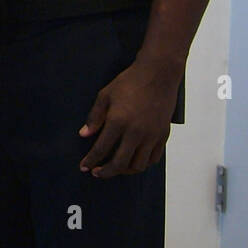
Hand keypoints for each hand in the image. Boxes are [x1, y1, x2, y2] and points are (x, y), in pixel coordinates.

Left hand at [78, 60, 179, 176]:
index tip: (84, 167)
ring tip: (115, 168)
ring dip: (124, 170)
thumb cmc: (129, 83)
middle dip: (106, 171)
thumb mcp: (105, 96)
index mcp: (118, 122)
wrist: (158, 75)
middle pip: (120, 162)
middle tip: (97, 173)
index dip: (91, 160)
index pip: (101, 149)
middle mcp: (136, 133)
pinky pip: (153, 158)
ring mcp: (152, 136)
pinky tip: (133, 161)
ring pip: (138, 165)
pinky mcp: (163, 135)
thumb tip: (84, 135)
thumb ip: (94, 117)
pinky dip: (142, 164)